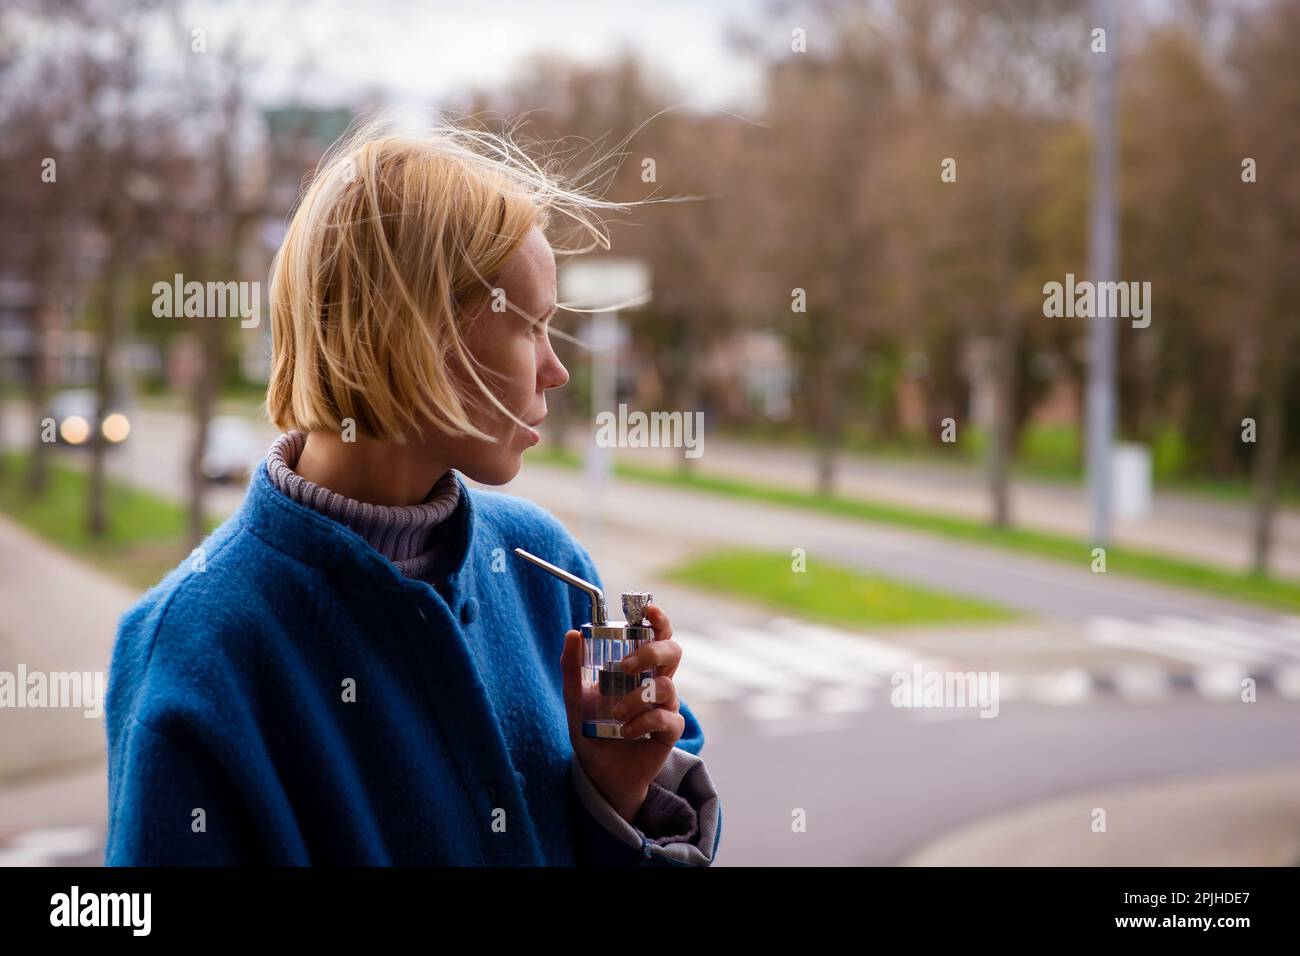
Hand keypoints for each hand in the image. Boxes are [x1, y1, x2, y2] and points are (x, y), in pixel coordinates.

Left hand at [560, 604, 683, 823]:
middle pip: (672, 652)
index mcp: (639, 668)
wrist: (601, 774)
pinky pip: (665, 718)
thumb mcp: (575, 699)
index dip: (659, 620)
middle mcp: (656, 682)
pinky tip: (625, 732)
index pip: (657, 635)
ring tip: (615, 714)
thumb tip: (571, 634)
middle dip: (650, 653)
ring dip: (637, 697)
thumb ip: (572, 668)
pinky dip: (643, 722)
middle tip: (624, 667)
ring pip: (665, 687)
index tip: (650, 610)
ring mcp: (666, 706)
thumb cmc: (594, 731)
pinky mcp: (669, 731)